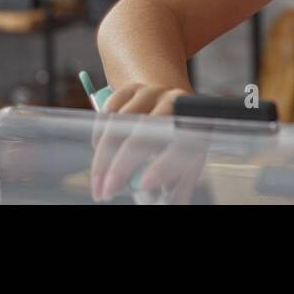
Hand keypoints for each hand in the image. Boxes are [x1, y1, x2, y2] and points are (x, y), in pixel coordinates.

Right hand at [89, 84, 204, 202]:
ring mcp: (151, 93)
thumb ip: (177, 189)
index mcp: (195, 126)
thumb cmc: (180, 142)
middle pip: (143, 135)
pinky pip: (108, 111)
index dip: (162, 168)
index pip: (181, 147)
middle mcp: (175, 104)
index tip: (142, 186)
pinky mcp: (131, 88)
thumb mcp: (187, 164)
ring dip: (102, 156)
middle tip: (105, 192)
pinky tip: (98, 151)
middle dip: (119, 167)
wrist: (172, 103)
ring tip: (98, 180)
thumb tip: (161, 206)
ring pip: (119, 123)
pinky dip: (99, 134)